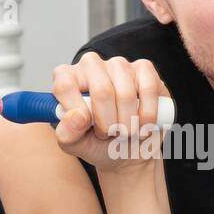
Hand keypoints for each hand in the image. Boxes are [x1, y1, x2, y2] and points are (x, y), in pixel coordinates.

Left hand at [51, 54, 168, 170]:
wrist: (128, 149)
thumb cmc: (98, 143)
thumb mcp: (75, 144)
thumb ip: (67, 134)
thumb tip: (76, 117)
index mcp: (66, 78)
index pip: (65, 86)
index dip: (77, 111)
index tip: (86, 126)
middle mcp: (90, 65)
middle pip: (101, 91)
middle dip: (108, 123)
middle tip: (109, 134)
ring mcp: (118, 64)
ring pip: (126, 93)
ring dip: (128, 122)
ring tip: (125, 131)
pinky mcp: (144, 68)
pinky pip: (148, 90)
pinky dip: (147, 115)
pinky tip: (143, 124)